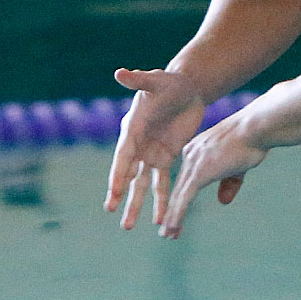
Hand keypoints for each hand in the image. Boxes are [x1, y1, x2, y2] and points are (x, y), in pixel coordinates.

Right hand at [107, 68, 207, 230]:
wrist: (187, 88)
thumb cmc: (168, 83)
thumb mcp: (155, 81)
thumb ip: (139, 80)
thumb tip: (120, 73)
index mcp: (131, 130)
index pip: (122, 158)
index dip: (118, 177)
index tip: (113, 196)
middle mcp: (138, 146)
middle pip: (128, 176)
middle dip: (122, 197)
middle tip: (116, 217)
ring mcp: (151, 153)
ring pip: (143, 184)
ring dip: (138, 204)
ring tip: (130, 226)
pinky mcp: (168, 156)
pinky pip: (163, 181)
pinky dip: (161, 198)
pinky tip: (160, 216)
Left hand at [157, 113, 267, 238]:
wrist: (255, 128)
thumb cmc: (253, 140)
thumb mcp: (238, 165)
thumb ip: (229, 183)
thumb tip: (222, 201)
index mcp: (197, 150)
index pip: (186, 178)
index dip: (182, 197)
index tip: (180, 211)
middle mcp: (190, 156)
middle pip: (178, 189)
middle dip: (173, 211)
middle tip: (168, 229)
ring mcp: (193, 164)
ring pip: (177, 197)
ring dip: (172, 218)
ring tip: (168, 235)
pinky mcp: (198, 174)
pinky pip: (183, 199)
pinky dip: (177, 215)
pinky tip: (172, 228)